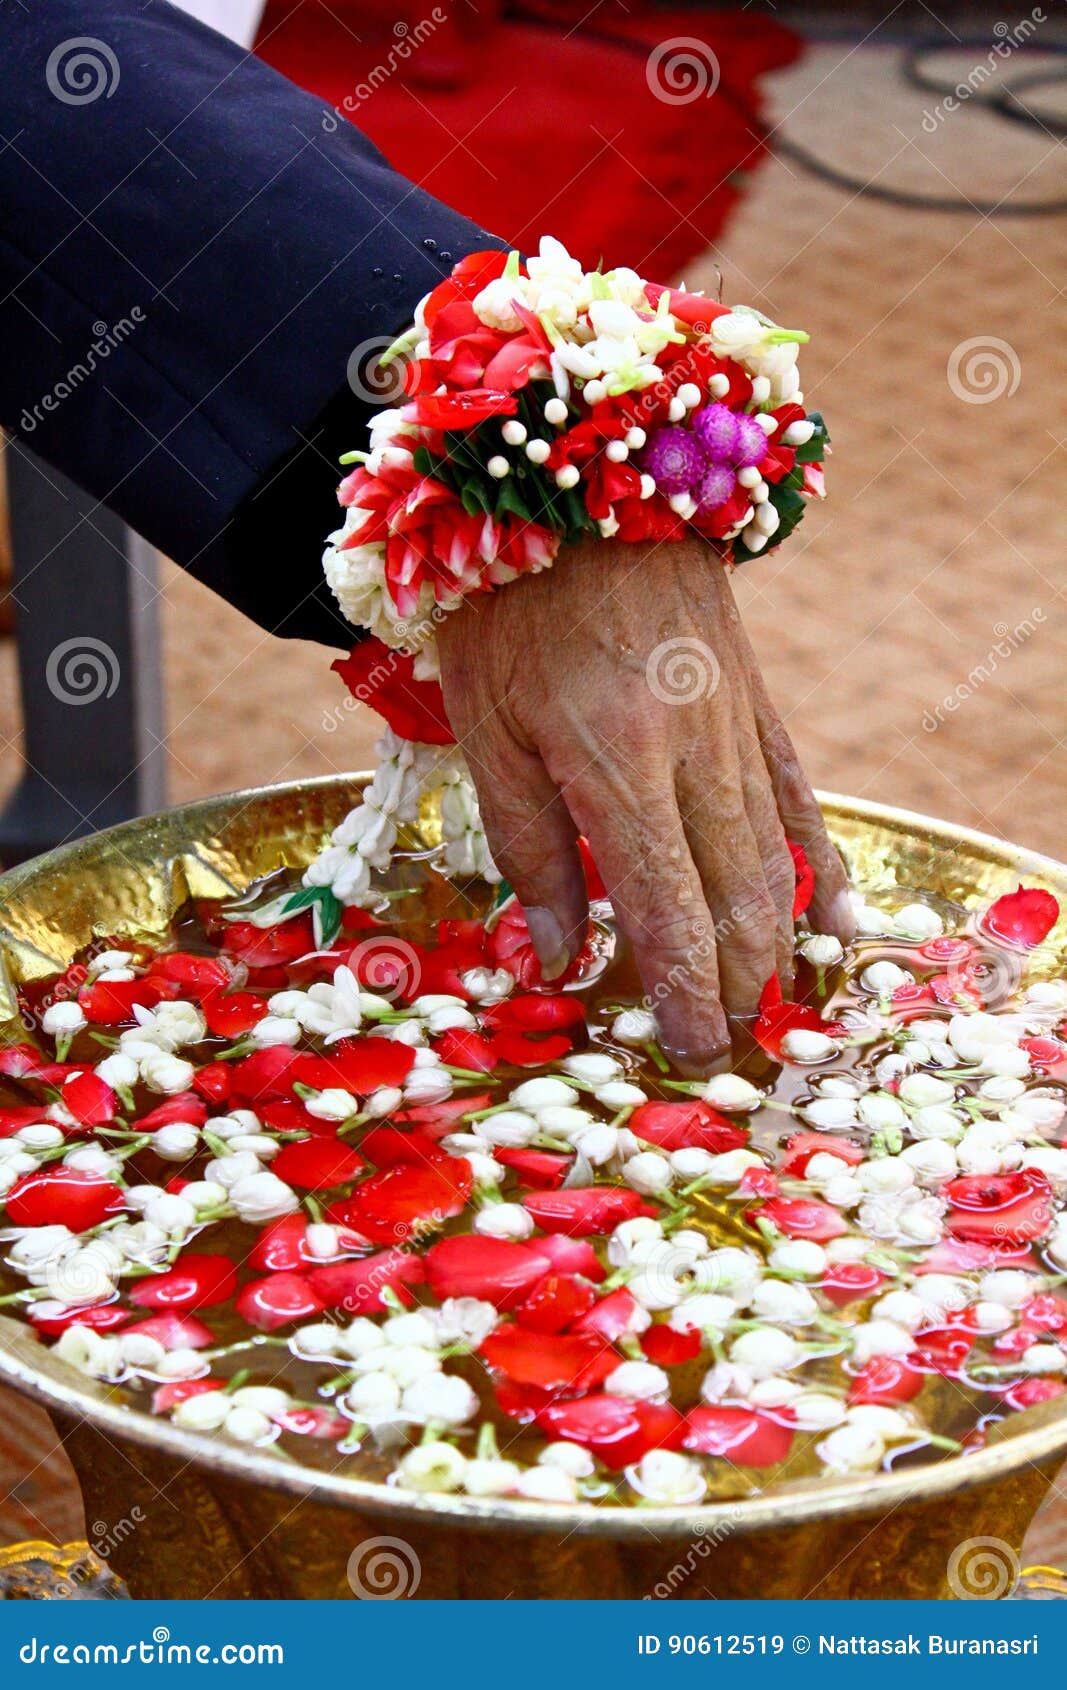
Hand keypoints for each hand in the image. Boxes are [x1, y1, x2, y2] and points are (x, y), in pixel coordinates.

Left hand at [436, 537, 853, 1067]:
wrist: (582, 473)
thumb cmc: (508, 603)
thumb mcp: (486, 724)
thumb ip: (528, 846)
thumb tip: (559, 955)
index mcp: (616, 759)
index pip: (664, 906)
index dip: (683, 990)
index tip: (692, 1053)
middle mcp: (694, 749)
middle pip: (735, 895)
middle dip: (736, 984)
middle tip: (727, 1047)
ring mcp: (738, 722)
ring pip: (775, 856)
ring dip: (776, 943)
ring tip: (771, 1008)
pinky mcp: (756, 699)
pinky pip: (798, 794)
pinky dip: (820, 861)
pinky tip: (840, 915)